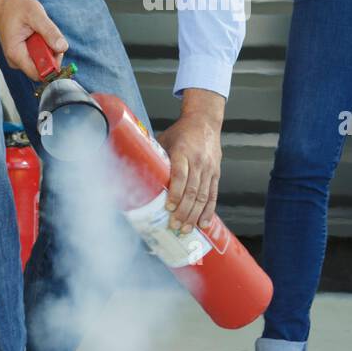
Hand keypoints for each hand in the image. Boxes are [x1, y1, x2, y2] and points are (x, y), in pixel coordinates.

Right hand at [0, 0, 67, 80]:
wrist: (2, 4)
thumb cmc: (15, 7)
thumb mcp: (35, 14)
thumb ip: (49, 31)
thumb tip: (63, 48)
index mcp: (15, 54)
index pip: (39, 74)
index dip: (52, 64)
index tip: (56, 47)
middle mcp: (16, 60)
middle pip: (43, 68)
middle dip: (51, 52)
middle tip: (47, 33)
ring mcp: (19, 59)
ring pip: (43, 62)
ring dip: (48, 47)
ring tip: (39, 31)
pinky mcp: (23, 55)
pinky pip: (40, 56)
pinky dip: (44, 45)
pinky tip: (37, 34)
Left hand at [154, 109, 222, 232]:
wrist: (204, 121)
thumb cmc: (181, 132)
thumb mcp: (165, 140)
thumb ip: (156, 157)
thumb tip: (135, 174)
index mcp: (183, 152)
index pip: (180, 176)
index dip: (175, 194)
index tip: (168, 208)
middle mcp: (198, 161)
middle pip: (193, 190)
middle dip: (183, 211)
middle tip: (174, 226)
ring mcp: (209, 169)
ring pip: (203, 196)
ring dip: (194, 215)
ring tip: (185, 229)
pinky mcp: (216, 174)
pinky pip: (213, 195)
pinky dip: (208, 211)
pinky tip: (203, 224)